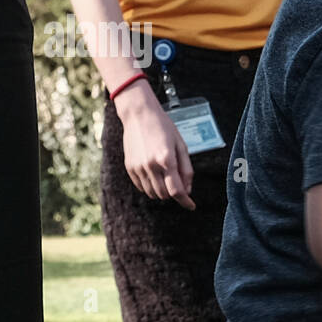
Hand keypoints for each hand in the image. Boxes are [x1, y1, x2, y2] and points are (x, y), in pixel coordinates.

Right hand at [115, 83, 195, 209]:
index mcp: (166, 159)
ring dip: (162, 192)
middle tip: (178, 184)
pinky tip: (155, 176)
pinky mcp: (129, 167)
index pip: (177, 190)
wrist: (139, 115)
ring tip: (166, 178)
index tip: (191, 206)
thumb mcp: (181, 146)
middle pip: (165, 195)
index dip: (185, 201)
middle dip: (174, 194)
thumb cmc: (164, 128)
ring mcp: (138, 167)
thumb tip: (188, 190)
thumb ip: (186, 169)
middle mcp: (151, 165)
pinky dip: (150, 187)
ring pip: (152, 193)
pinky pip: (141, 187)